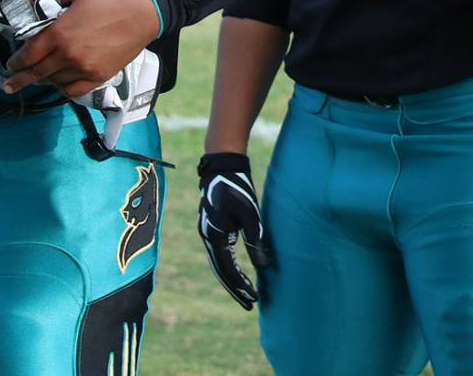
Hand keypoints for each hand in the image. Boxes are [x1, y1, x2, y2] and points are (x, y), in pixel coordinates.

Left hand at [3, 0, 160, 96]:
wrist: (147, 12)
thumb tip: (36, 0)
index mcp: (60, 33)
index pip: (28, 54)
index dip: (16, 61)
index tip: (10, 64)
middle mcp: (69, 55)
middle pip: (36, 73)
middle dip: (20, 79)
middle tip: (10, 84)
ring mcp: (84, 68)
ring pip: (54, 82)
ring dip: (43, 80)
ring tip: (38, 78)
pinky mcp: (99, 76)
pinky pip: (73, 91)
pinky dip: (63, 89)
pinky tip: (60, 83)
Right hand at [199, 152, 271, 308]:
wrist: (222, 167)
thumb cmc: (237, 187)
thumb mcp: (250, 214)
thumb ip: (255, 240)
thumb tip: (265, 266)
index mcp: (214, 237)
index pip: (227, 270)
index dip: (241, 286)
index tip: (254, 299)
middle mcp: (208, 238)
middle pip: (221, 271)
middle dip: (235, 289)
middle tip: (250, 304)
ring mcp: (208, 234)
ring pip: (220, 264)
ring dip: (232, 280)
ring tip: (246, 294)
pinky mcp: (213, 228)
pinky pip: (221, 254)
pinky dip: (229, 267)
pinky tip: (239, 273)